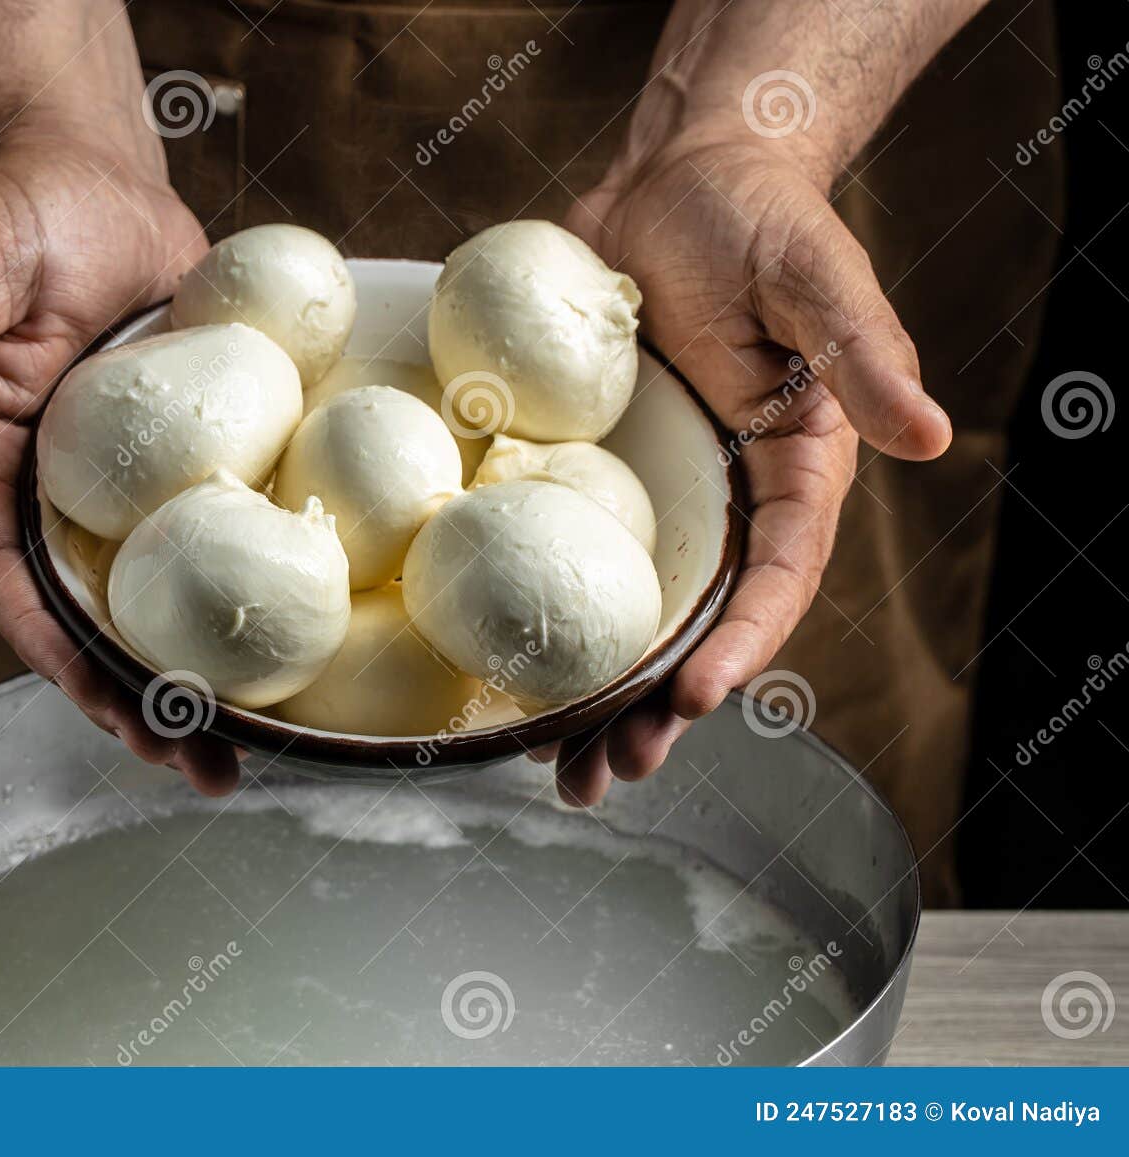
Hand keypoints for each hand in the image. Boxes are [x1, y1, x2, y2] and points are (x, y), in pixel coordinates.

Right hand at [0, 132, 239, 793]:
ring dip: (195, 674)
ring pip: (155, 599)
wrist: (95, 181)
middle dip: (137, 703)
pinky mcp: (181, 465)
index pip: (9, 586)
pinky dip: (240, 591)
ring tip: (250, 747)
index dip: (59, 658)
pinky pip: (210, 537)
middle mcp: (50, 499)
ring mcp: (121, 490)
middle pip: (88, 621)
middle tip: (199, 768)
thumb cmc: (17, 214)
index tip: (116, 714)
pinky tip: (293, 638)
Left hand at [554, 137, 951, 804]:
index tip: (701, 694)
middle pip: (697, 626)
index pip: (778, 576)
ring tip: (557, 773)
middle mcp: (724, 498)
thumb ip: (866, 356)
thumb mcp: (818, 277)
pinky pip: (563, 558)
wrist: (675, 178)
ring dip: (597, 699)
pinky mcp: (589, 473)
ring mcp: (653, 494)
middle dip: (660, 709)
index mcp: (795, 470)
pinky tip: (507, 682)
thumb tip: (930, 438)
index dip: (744, 641)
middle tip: (612, 773)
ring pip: (628, 616)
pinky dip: (541, 620)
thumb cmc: (760, 217)